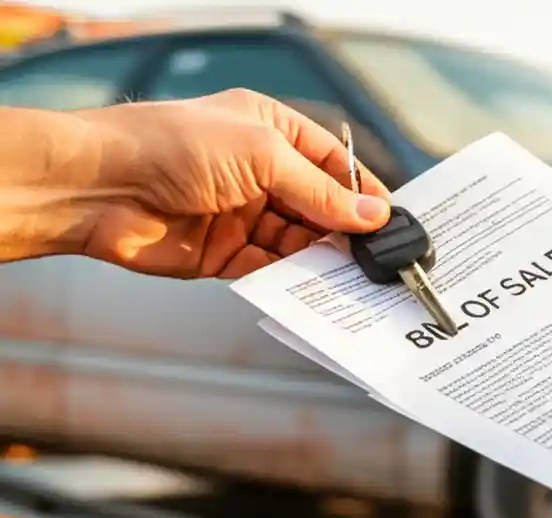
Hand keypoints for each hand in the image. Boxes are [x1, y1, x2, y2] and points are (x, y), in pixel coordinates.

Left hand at [7, 89, 391, 277]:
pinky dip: (294, 280)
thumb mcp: (263, 156)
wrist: (99, 186)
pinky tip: (317, 289)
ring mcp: (242, 214)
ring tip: (353, 276)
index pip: (332, 163)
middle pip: (320, 206)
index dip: (361, 190)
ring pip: (300, 242)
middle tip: (378, 255)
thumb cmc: (171, 146)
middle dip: (347, 230)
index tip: (388, 219)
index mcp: (270, 131)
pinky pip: (272, 270)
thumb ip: (321, 192)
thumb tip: (372, 215)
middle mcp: (259, 172)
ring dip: (324, 259)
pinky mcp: (225, 254)